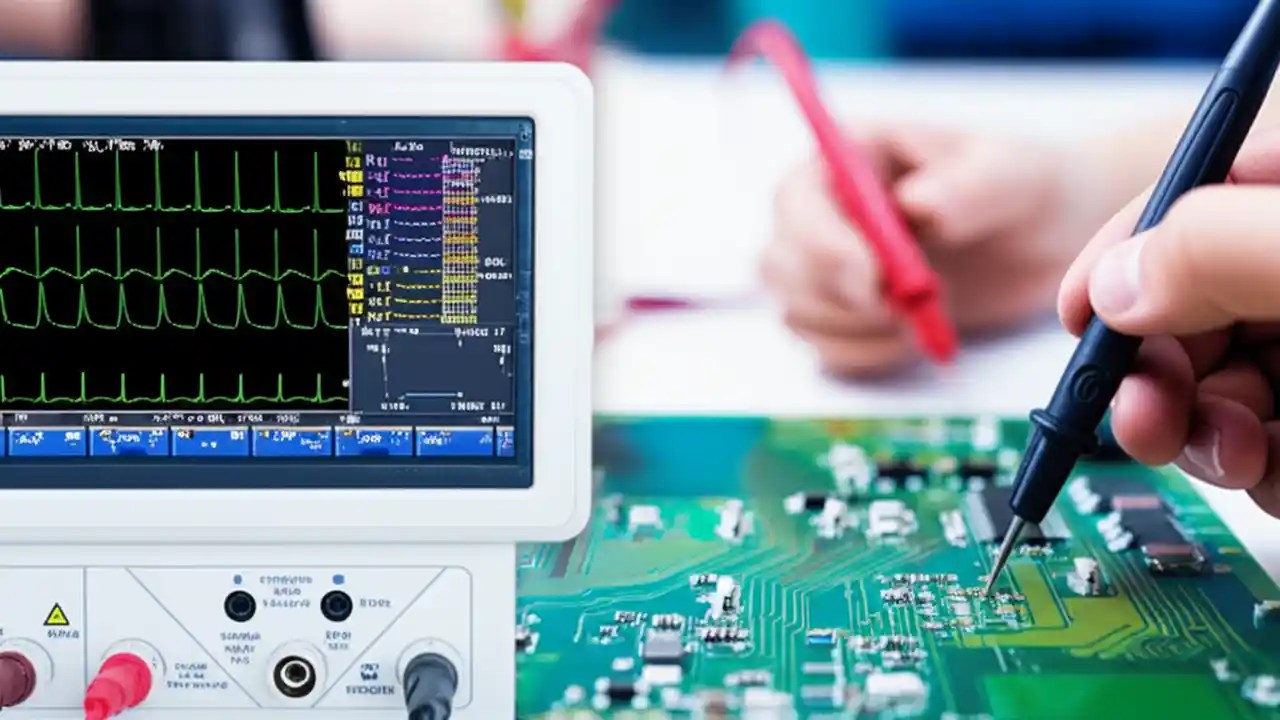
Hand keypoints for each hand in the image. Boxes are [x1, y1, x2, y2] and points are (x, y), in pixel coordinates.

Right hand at [764, 125, 1111, 375]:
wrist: (1045, 238)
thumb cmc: (1019, 185)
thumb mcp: (1010, 171)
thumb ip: (969, 185)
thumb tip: (917, 206)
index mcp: (845, 159)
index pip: (795, 202)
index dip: (821, 244)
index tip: (874, 277)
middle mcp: (821, 213)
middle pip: (781, 264)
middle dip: (839, 296)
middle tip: (905, 307)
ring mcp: (825, 270)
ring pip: (797, 311)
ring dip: (858, 328)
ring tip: (924, 314)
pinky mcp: (843, 316)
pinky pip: (825, 350)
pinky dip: (867, 355)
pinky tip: (913, 338)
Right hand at [1058, 129, 1279, 516]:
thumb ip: (1210, 250)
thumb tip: (1114, 289)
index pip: (1184, 198)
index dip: (1118, 259)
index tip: (1078, 319)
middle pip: (1189, 309)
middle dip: (1156, 374)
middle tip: (1151, 418)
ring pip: (1225, 387)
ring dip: (1204, 436)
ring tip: (1238, 457)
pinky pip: (1269, 443)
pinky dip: (1258, 473)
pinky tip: (1274, 476)